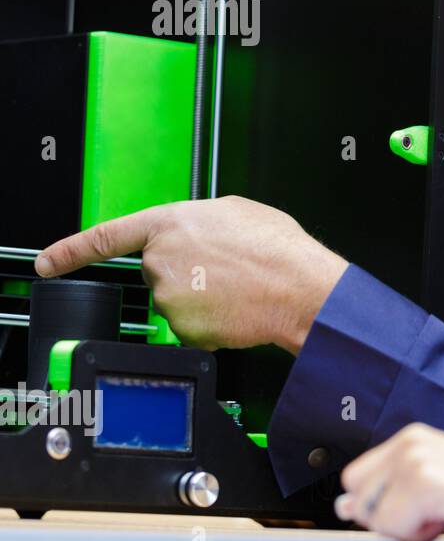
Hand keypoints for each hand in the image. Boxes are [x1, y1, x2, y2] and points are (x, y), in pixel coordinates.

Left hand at [35, 196, 347, 353]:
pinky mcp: (183, 328)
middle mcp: (162, 259)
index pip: (106, 237)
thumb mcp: (239, 212)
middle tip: (225, 271)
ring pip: (175, 302)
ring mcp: (169, 297)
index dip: (70, 251)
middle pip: (157, 272)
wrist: (300, 288)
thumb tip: (198, 233)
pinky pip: (191, 327)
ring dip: (201, 298)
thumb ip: (203, 221)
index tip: (47, 264)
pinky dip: (212, 322)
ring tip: (238, 288)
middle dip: (185, 274)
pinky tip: (237, 309)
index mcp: (172, 223)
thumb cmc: (279, 250)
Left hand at [336, 423, 443, 540]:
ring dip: (407, 527)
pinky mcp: (423, 481)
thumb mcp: (433, 488)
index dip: (381, 504)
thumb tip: (344, 506)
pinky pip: (394, 528)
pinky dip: (421, 535)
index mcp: (411, 437)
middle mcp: (409, 441)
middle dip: (389, 515)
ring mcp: (414, 459)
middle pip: (358, 497)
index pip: (357, 479)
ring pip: (374, 516)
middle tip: (435, 510)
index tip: (421, 506)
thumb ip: (389, 492)